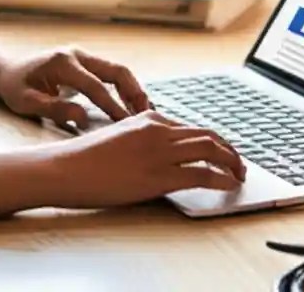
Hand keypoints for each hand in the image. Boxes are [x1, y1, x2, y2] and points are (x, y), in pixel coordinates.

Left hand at [0, 45, 149, 126]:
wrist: (9, 70)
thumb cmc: (15, 88)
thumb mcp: (26, 102)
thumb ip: (54, 109)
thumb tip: (83, 118)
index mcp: (63, 63)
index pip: (96, 86)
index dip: (112, 106)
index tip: (126, 124)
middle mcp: (78, 54)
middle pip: (117, 70)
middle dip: (134, 93)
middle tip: (145, 116)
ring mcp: (84, 56)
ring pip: (118, 71)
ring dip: (133, 90)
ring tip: (144, 114)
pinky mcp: (87, 62)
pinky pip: (112, 74)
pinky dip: (125, 89)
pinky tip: (132, 106)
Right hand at [39, 110, 245, 207]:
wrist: (64, 168)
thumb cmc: (83, 158)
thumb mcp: (117, 137)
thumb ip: (142, 140)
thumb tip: (162, 156)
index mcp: (148, 117)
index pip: (191, 127)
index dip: (212, 142)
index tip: (220, 153)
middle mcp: (158, 129)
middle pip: (208, 134)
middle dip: (229, 150)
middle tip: (237, 164)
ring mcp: (160, 151)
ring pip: (212, 150)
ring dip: (232, 163)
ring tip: (239, 175)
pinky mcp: (159, 175)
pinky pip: (203, 175)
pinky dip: (223, 179)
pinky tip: (229, 186)